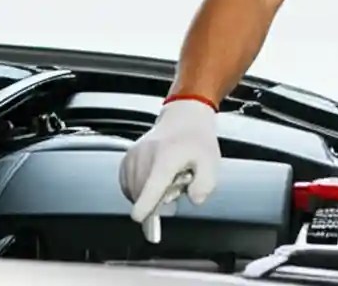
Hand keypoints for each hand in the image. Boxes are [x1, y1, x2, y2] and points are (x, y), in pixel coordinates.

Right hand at [118, 99, 220, 223]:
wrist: (184, 119)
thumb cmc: (196, 142)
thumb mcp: (211, 163)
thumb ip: (204, 185)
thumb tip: (195, 200)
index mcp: (167, 158)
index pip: (152, 185)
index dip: (145, 204)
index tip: (139, 217)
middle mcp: (146, 155)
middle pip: (141, 192)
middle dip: (155, 201)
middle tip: (174, 189)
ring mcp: (133, 155)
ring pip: (132, 190)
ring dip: (147, 194)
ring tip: (165, 180)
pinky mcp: (126, 157)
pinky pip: (126, 184)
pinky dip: (137, 189)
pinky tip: (151, 182)